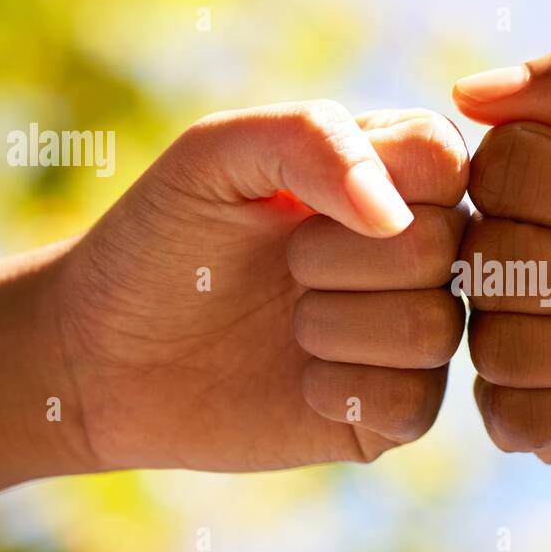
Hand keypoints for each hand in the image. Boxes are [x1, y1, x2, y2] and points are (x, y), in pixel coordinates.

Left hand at [53, 102, 468, 471]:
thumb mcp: (215, 155)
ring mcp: (411, 333)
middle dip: (337, 259)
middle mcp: (418, 251)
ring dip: (334, 326)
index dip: (379, 181)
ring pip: (435, 328)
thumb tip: (394, 217)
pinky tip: (298, 380)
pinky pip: (414, 402)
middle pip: (447, 245)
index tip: (300, 203)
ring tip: (285, 324)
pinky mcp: (396, 411)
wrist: (103, 354)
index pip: (445, 157)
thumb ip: (311, 140)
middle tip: (282, 267)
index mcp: (391, 174)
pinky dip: (340, 390)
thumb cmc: (162, 241)